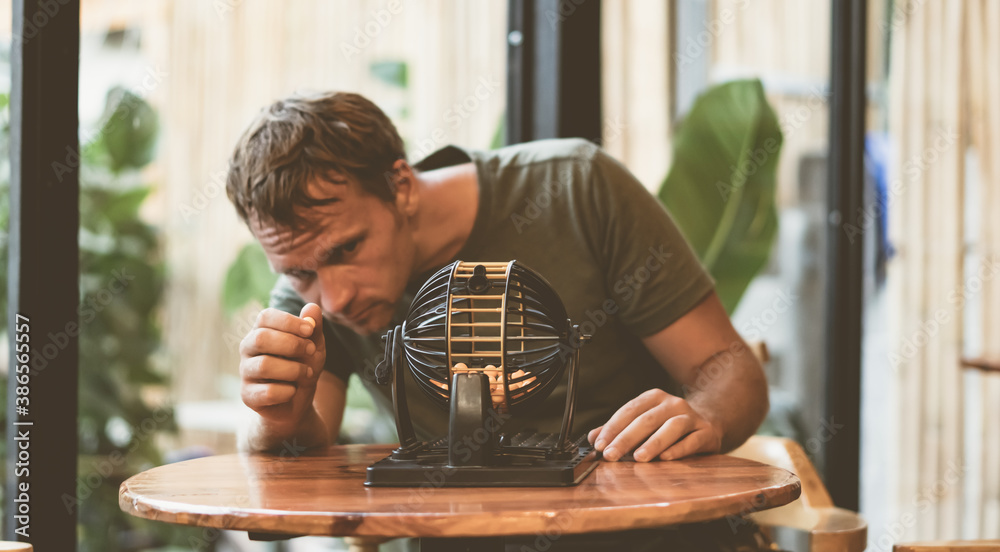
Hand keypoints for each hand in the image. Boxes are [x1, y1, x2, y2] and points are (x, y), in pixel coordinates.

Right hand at [239, 303, 325, 430]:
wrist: (298, 401)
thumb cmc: (303, 366)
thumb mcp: (314, 345)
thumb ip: (314, 327)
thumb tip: (312, 307)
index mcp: (262, 331)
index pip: (265, 317)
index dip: (289, 321)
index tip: (310, 330)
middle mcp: (248, 348)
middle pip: (261, 338)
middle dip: (292, 344)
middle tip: (311, 351)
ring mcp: (245, 372)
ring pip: (264, 365)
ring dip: (294, 370)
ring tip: (307, 373)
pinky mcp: (247, 395)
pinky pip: (267, 392)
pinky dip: (287, 391)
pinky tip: (293, 391)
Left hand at [587, 389, 722, 461]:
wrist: (708, 421)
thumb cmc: (668, 424)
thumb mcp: (643, 421)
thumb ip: (619, 429)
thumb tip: (593, 438)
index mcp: (654, 398)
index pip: (629, 410)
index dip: (612, 427)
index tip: (599, 445)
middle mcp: (673, 404)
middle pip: (646, 420)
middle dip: (626, 438)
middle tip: (611, 455)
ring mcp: (691, 417)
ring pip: (671, 428)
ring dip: (653, 443)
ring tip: (638, 457)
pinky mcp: (706, 432)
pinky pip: (692, 440)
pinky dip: (679, 449)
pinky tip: (666, 458)